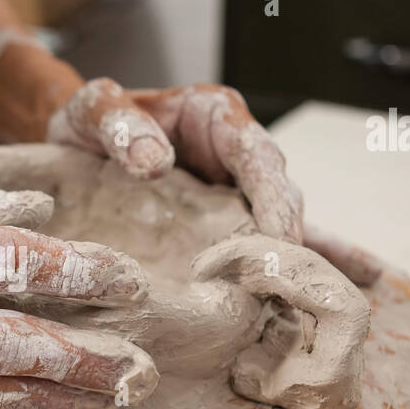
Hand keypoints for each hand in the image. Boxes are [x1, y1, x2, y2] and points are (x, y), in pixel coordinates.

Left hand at [47, 79, 380, 284]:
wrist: (72, 146)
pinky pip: (266, 246)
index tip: (280, 235)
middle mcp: (236, 155)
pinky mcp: (223, 226)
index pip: (256, 154)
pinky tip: (335, 297)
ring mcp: (234, 193)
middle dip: (290, 238)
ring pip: (282, 225)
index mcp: (217, 117)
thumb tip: (157, 161)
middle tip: (293, 282)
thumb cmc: (88, 122)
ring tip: (337, 297)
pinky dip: (294, 268)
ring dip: (307, 260)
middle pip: (278, 194)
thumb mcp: (94, 111)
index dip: (272, 195)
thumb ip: (120, 125)